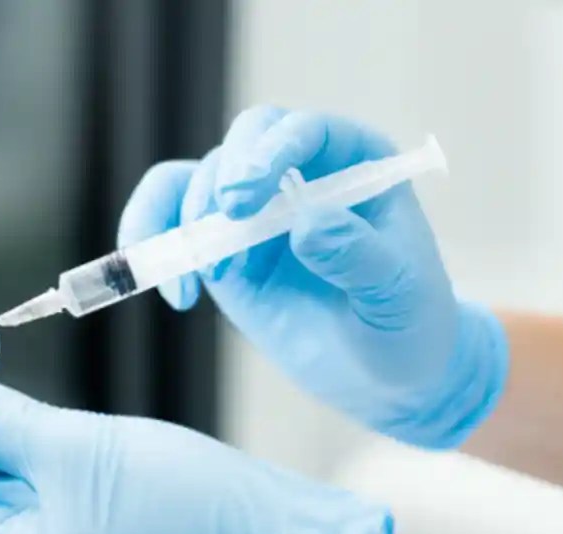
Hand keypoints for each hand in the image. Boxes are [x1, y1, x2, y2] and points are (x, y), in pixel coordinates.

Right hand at [119, 107, 507, 448]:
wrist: (383, 374)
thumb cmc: (408, 325)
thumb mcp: (399, 295)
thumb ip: (358, 256)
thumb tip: (308, 224)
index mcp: (354, 164)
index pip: (306, 131)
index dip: (271, 150)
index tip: (247, 193)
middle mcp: (298, 174)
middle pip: (243, 142)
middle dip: (222, 179)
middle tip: (221, 221)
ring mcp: (252, 210)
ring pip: (193, 180)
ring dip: (182, 219)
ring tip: (198, 276)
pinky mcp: (218, 248)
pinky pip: (169, 226)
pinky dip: (154, 248)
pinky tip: (178, 295)